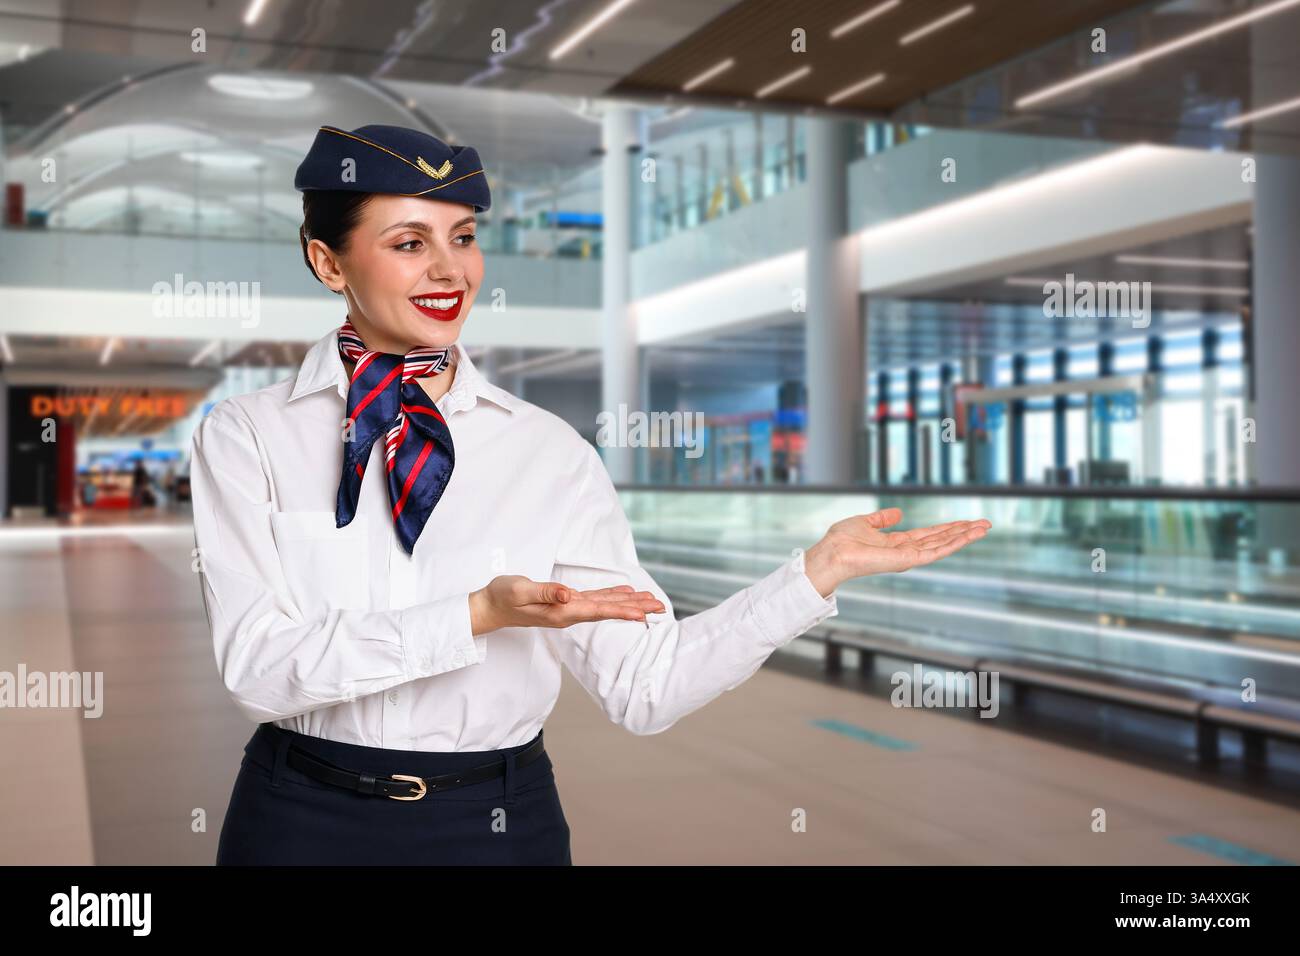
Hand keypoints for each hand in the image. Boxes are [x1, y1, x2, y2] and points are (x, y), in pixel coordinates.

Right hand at [469, 576, 665, 635]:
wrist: (489, 607)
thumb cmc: (502, 597)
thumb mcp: (520, 590)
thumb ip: (545, 592)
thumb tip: (568, 594)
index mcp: (562, 612)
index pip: (598, 611)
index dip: (622, 611)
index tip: (643, 614)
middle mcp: (569, 613)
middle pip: (607, 610)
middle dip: (634, 609)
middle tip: (660, 608)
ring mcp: (567, 609)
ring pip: (604, 605)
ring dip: (627, 603)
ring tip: (649, 602)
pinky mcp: (564, 603)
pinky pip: (594, 600)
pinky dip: (611, 596)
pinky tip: (623, 594)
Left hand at [802, 508, 990, 596]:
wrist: (832, 553)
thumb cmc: (842, 541)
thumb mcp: (865, 523)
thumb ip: (882, 519)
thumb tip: (898, 513)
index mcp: (897, 543)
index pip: (929, 535)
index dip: (948, 528)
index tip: (966, 521)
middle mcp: (906, 551)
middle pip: (942, 539)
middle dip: (963, 532)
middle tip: (985, 524)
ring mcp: (909, 557)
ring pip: (944, 545)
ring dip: (965, 537)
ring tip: (984, 528)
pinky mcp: (908, 561)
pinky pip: (935, 552)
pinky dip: (953, 544)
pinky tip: (968, 536)